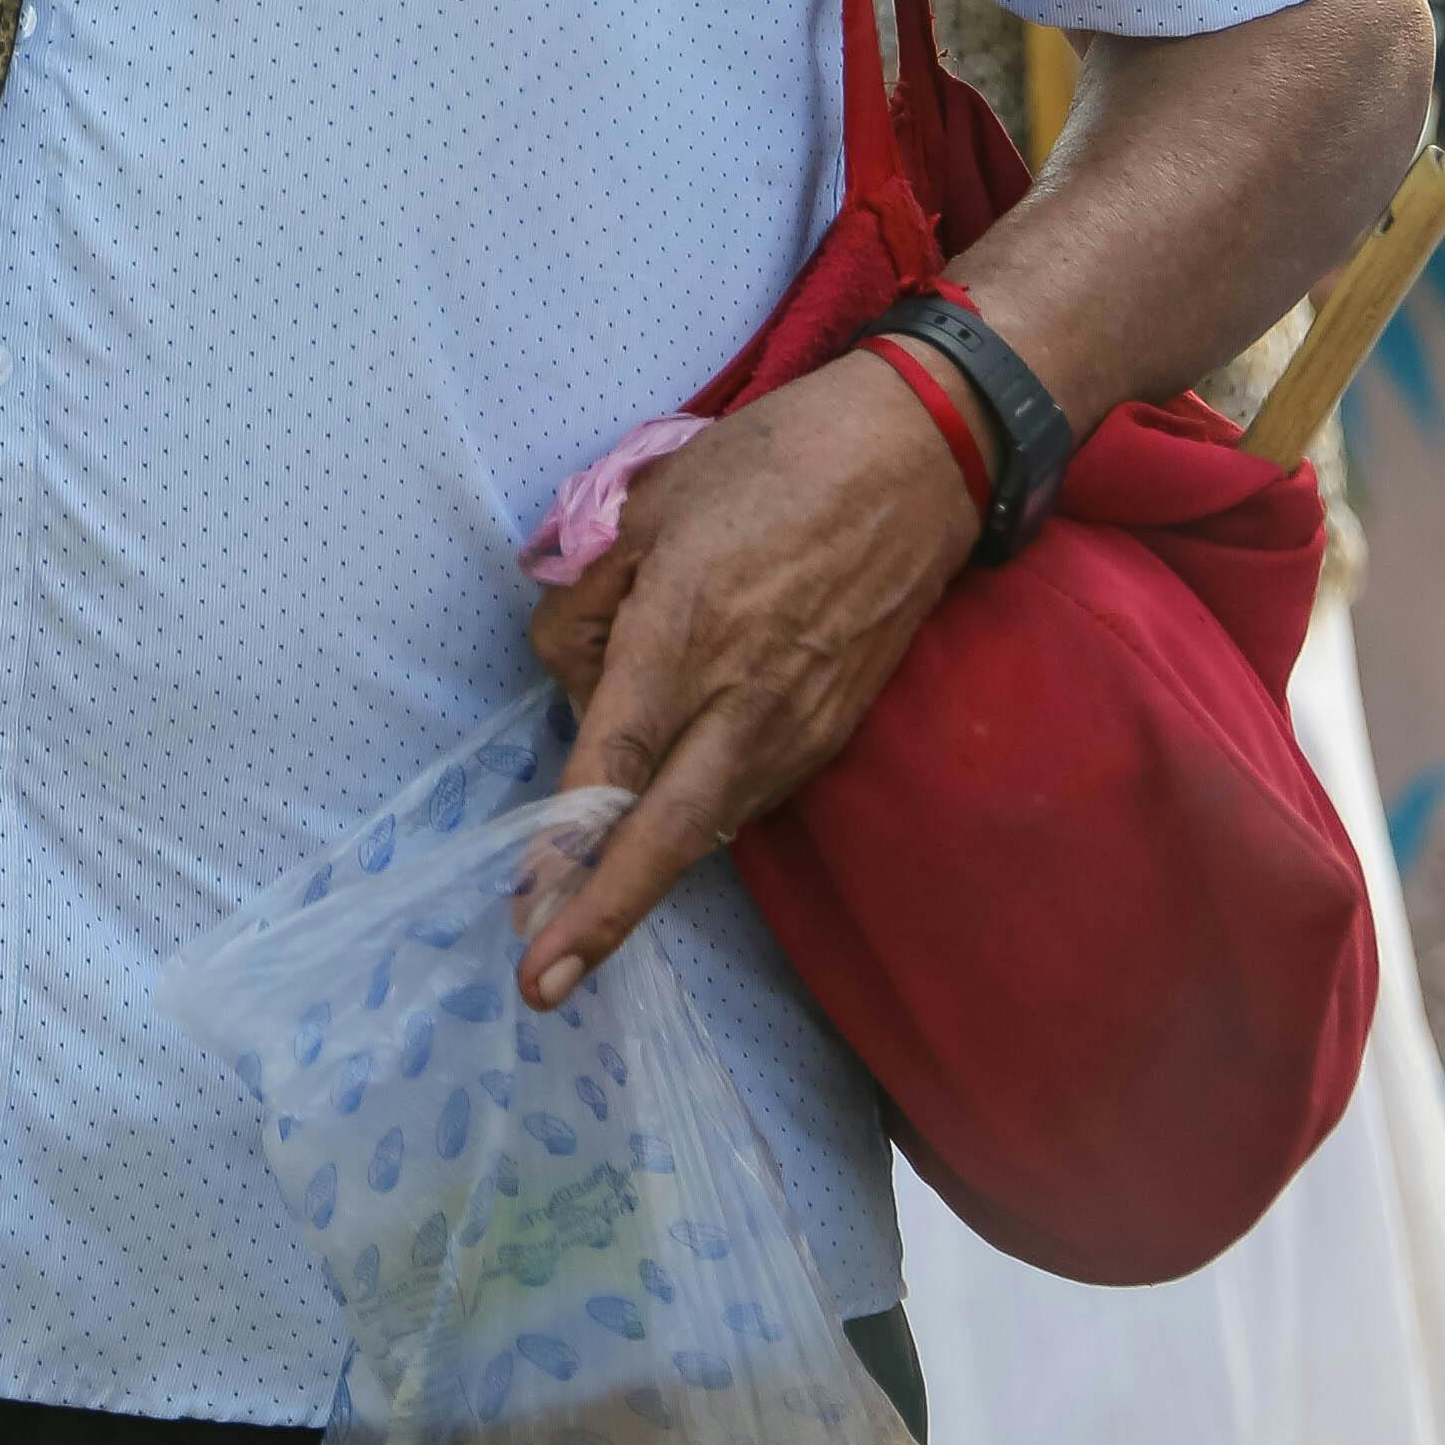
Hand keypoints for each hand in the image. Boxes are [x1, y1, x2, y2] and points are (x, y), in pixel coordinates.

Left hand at [519, 353, 981, 1001]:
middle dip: (601, 917)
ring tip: (577, 879)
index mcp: (683, 634)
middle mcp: (741, 700)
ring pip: (705, 821)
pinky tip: (661, 800)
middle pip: (664, 836)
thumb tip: (564, 671)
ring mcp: (796, 725)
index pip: (613, 761)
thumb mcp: (651, 504)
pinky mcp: (831, 731)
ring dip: (643, 860)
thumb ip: (590, 595)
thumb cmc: (773, 462)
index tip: (526, 909)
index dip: (566, 843)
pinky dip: (695, 809)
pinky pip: (746, 790)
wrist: (918, 461)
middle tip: (541, 984)